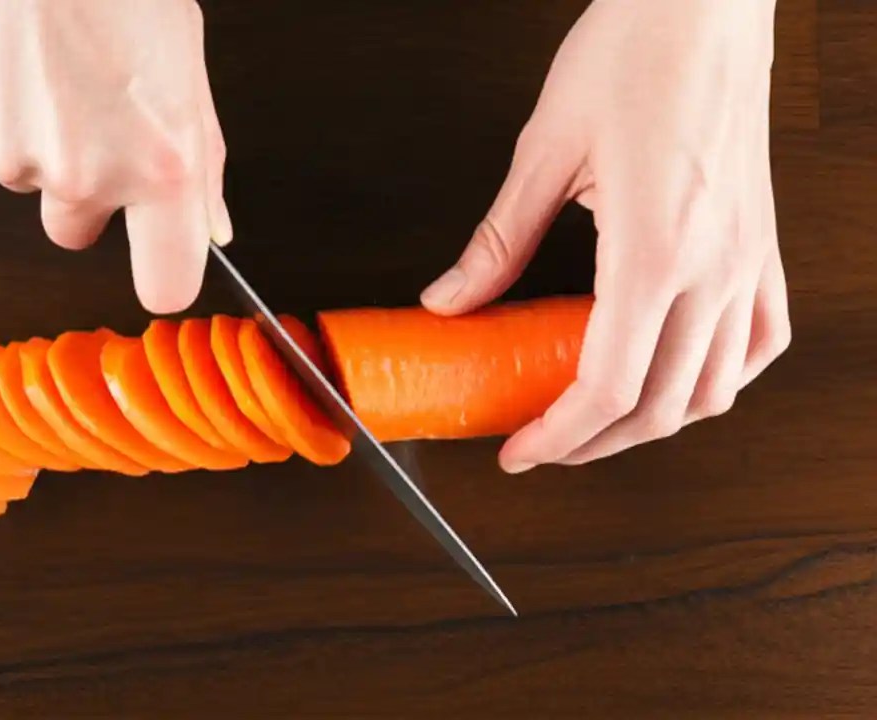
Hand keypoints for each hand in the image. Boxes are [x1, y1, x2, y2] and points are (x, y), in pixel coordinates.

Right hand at [0, 0, 229, 312]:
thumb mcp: (184, 63)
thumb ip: (197, 157)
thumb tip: (209, 224)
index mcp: (157, 163)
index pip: (165, 284)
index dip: (162, 273)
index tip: (160, 257)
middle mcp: (82, 173)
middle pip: (75, 233)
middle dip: (85, 191)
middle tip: (92, 116)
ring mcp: (9, 154)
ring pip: (24, 174)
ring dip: (36, 134)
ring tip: (49, 58)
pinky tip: (9, 49)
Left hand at [420, 0, 790, 471]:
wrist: (704, 2)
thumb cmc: (634, 53)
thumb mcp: (544, 150)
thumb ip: (498, 241)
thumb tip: (451, 300)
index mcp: (655, 250)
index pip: (608, 386)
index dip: (559, 436)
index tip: (520, 451)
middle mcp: (713, 266)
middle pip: (661, 406)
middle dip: (593, 443)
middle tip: (542, 444)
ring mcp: (747, 258)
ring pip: (716, 387)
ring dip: (654, 421)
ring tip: (597, 420)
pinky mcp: (762, 243)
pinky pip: (760, 339)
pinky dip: (720, 377)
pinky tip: (680, 375)